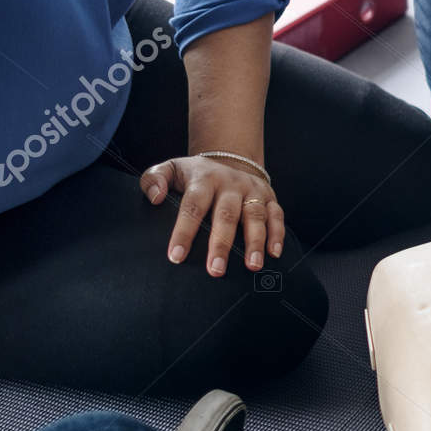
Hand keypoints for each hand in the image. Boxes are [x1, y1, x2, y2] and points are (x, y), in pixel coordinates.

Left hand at [141, 155, 283, 275]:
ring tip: (252, 266)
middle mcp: (231, 183)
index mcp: (204, 178)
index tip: (176, 257)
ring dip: (255, 242)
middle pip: (226, 214)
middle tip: (216, 270)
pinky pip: (277, 216)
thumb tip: (154, 198)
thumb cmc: (194, 175)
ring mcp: (252, 191)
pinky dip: (277, 234)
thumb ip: (154, 179)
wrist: (228, 160)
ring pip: (255, 216)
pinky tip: (273, 254)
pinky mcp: (270, 198)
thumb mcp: (170, 169)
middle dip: (221, 243)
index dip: (184, 232)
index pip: (193, 206)